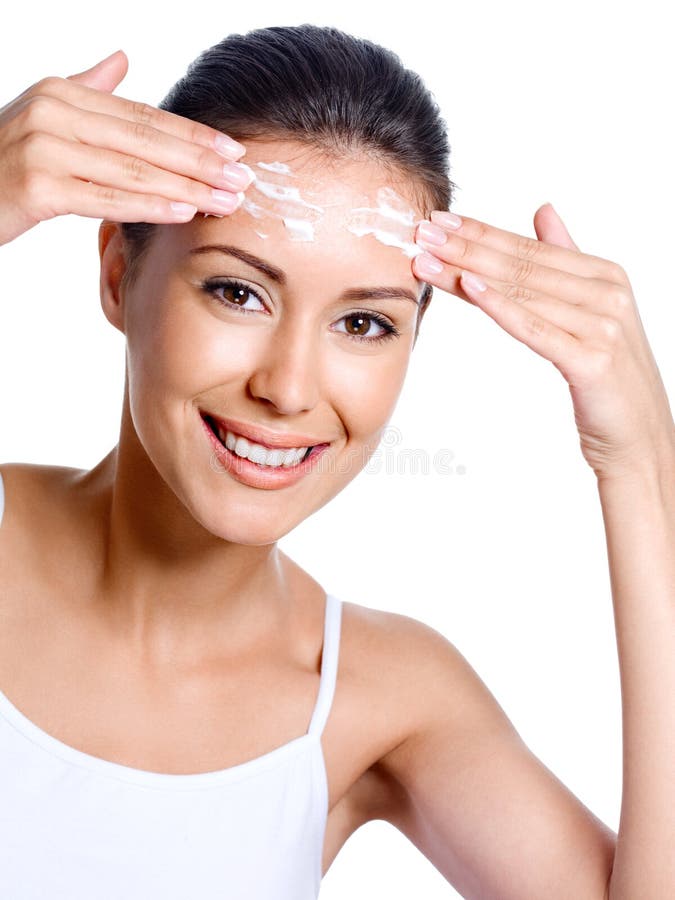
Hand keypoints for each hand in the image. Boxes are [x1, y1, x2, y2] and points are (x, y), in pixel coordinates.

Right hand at [0, 50, 253, 245]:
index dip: (192, 135)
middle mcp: (54, 113)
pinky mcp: (37, 186)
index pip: (143, 117)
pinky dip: (149, 207)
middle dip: (201, 163)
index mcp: (63, 93)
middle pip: (145, 142)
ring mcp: (44, 148)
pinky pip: (105, 199)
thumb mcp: (44, 114)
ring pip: (132, 172)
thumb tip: (122, 60)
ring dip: (187, 189)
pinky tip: (184, 213)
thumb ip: (87, 88)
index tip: (233, 151)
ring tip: (226, 202)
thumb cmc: (5, 157)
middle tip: (244, 179)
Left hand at [413, 204, 674, 480]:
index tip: (439, 221)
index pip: (529, 248)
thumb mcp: (590, 309)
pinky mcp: (592, 361)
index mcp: (604, 274)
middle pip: (520, 266)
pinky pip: (535, 329)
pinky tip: (469, 287)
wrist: (640, 437)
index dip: (481, 233)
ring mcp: (602, 326)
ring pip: (520, 293)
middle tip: (421, 232)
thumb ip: (566, 259)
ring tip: (426, 260)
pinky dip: (500, 306)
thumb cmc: (608, 377)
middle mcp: (606, 293)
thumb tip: (543, 211)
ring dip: (468, 273)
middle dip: (465, 247)